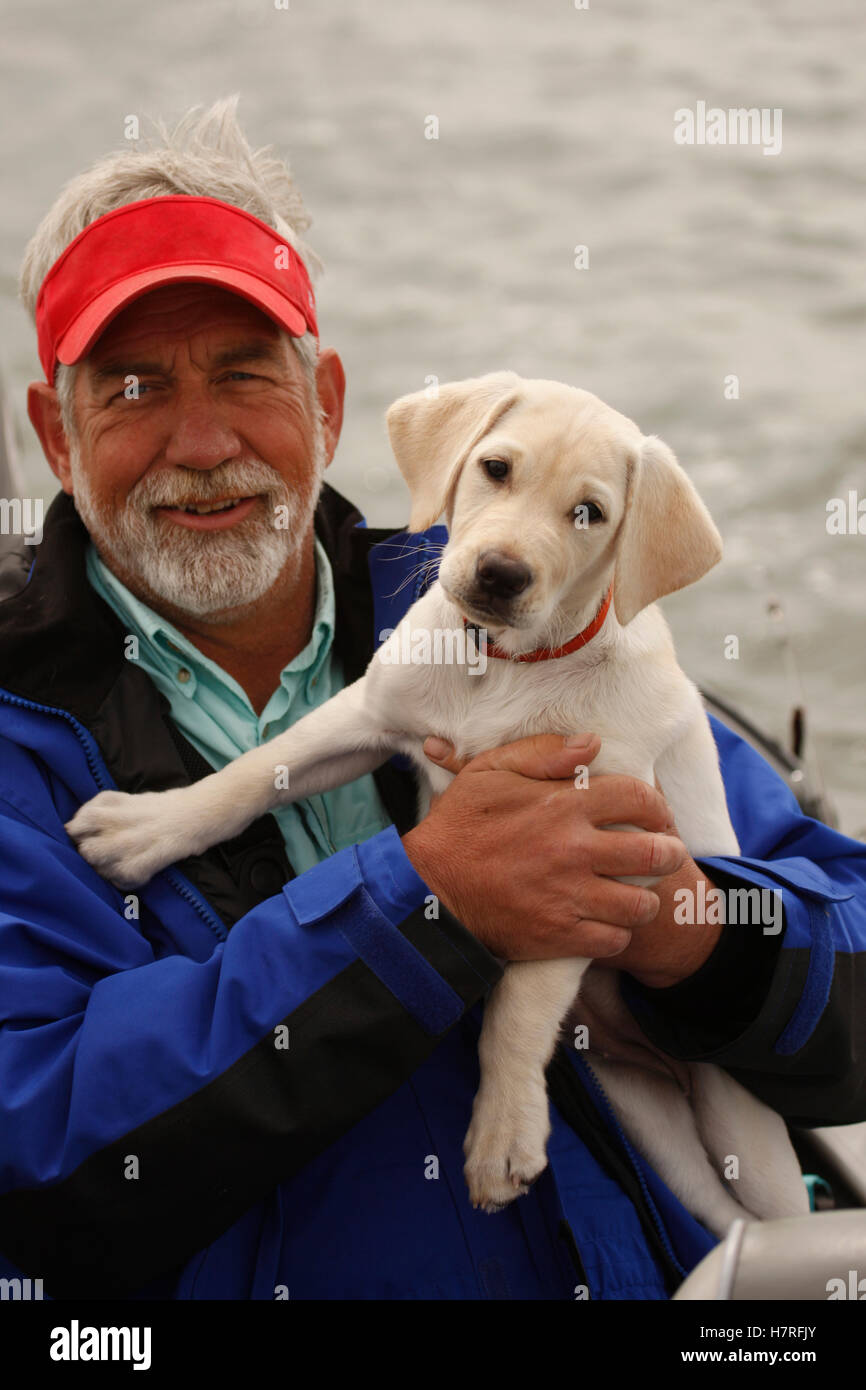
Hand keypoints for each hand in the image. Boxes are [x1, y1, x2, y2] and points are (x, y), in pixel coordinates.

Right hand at [401, 733, 687, 960]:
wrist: (426, 887)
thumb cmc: (459, 826)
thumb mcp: (490, 772)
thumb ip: (543, 752)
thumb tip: (592, 744)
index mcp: (564, 805)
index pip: (640, 799)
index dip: (659, 807)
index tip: (657, 816)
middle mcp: (575, 850)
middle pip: (656, 853)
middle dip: (669, 853)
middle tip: (665, 855)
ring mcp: (569, 896)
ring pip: (641, 904)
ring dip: (644, 899)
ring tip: (636, 894)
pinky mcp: (559, 936)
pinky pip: (614, 940)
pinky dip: (616, 934)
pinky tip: (606, 923)